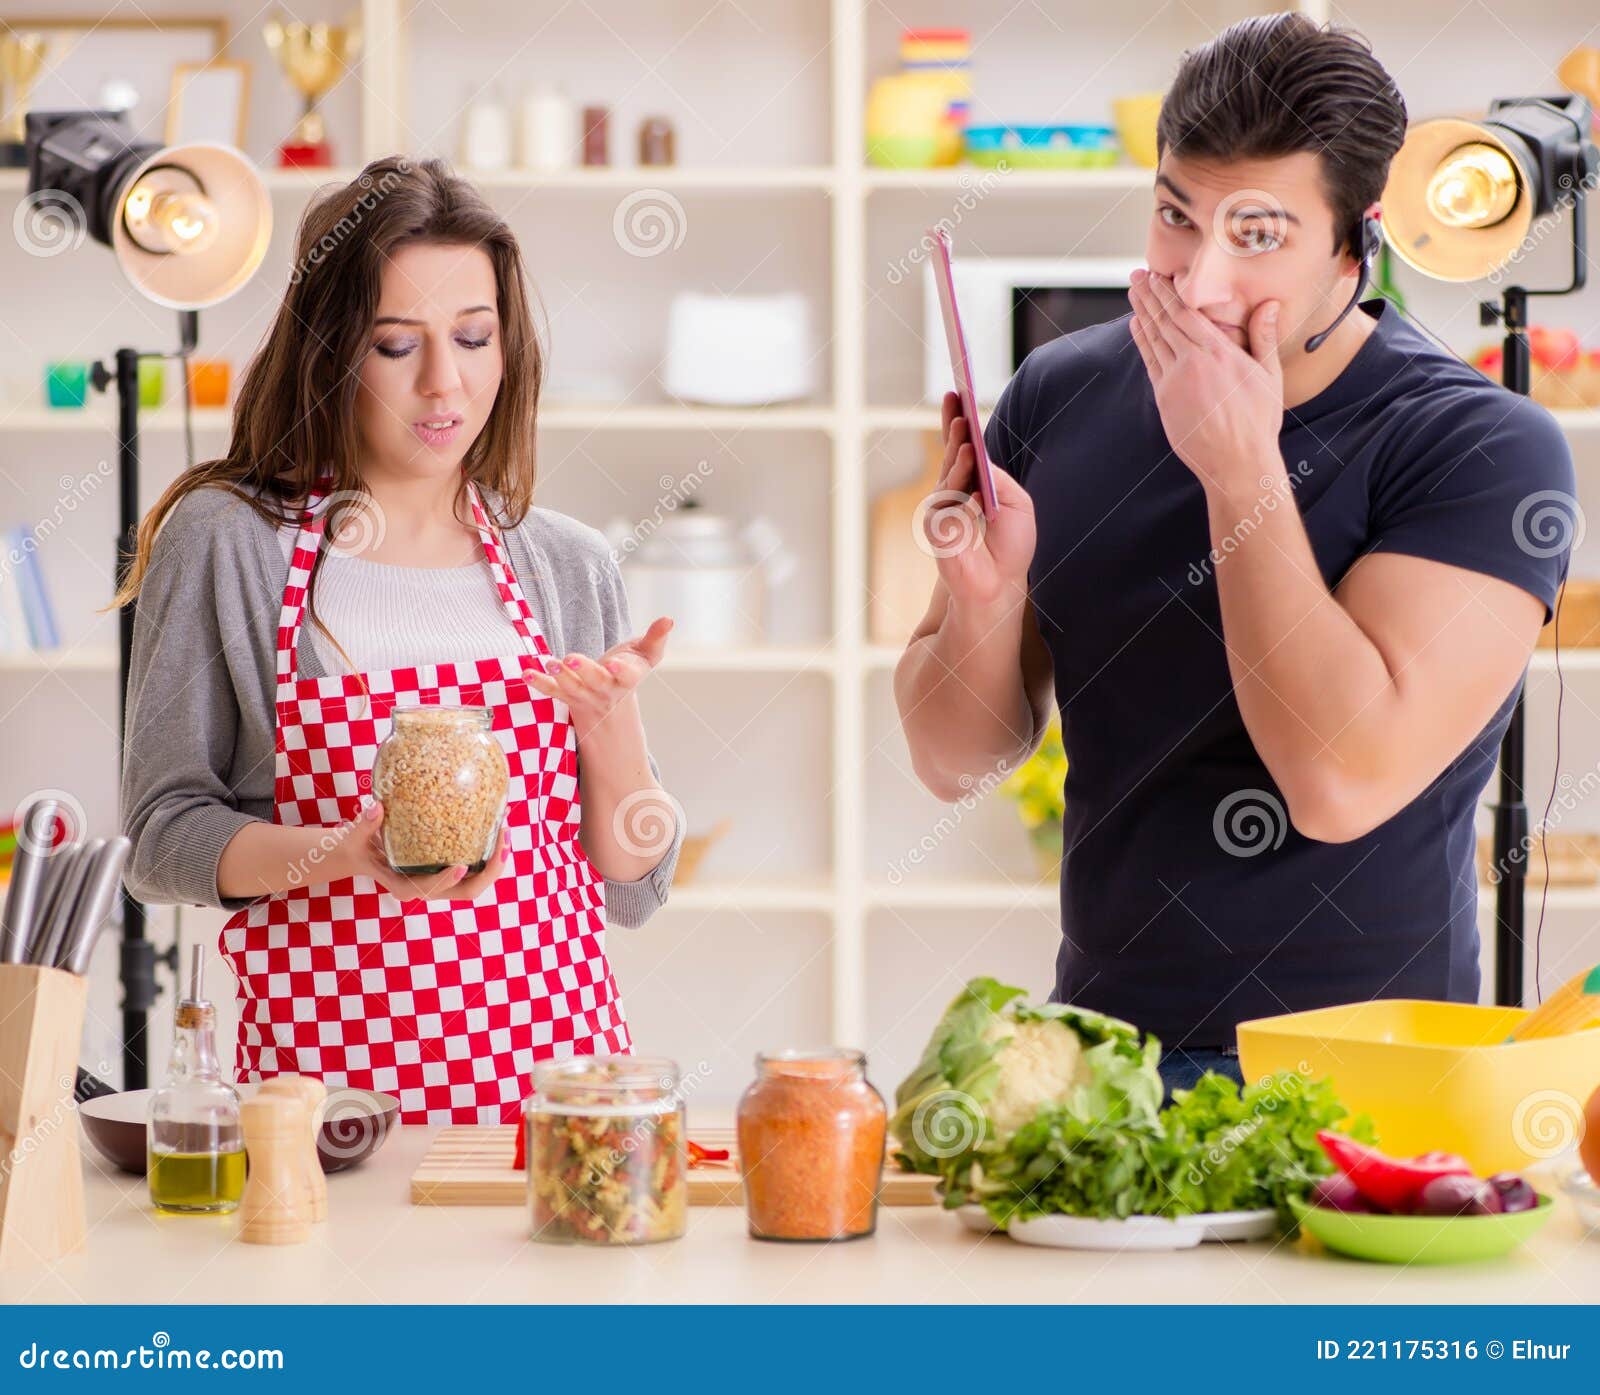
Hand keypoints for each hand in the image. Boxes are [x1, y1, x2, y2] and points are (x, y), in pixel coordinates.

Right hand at [330, 800, 508, 902]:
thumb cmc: (358, 847)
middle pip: (466, 892)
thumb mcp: (355, 838)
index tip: (462, 864)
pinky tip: (498, 826)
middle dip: (489, 871)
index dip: (447, 880)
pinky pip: (475, 868)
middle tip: (503, 842)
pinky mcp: (447, 872)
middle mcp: (427, 889)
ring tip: (506, 831)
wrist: (360, 854)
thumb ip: (365, 824)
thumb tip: (377, 807)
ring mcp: (441, 882)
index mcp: (404, 886)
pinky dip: (488, 852)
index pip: (430, 890)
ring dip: (495, 862)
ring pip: (477, 883)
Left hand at [524, 617, 671, 739]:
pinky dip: (539, 683)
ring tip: (549, 662)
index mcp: (628, 679)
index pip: (628, 677)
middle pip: (597, 682)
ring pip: (573, 689)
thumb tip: (669, 619)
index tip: (614, 664)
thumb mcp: (646, 656)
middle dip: (585, 671)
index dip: (622, 671)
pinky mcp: (567, 696)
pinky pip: (552, 691)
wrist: (611, 706)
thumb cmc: (629, 672)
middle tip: (571, 659)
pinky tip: (526, 673)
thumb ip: (656, 638)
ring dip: (560, 676)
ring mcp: (585, 695)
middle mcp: (606, 690)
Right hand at [928, 391, 1036, 610]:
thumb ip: (996, 477)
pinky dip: (961, 481)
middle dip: (952, 427)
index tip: (955, 395)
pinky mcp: (937, 527)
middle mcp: (954, 493)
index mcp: (973, 485)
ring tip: (965, 429)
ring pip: (949, 473)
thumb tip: (978, 453)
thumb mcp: (1016, 503)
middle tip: (955, 403)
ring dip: (957, 451)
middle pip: (952, 453)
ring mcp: (942, 509)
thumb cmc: (1010, 547)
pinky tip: (971, 469)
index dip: (956, 421)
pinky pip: (948, 498)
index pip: (962, 447)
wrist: (1000, 585)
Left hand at [1128, 269, 1283, 495]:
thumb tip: (1269, 304)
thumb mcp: (1269, 376)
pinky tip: (1136, 325)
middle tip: (1137, 275)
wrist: (1236, 462)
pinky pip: (1150, 362)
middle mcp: (1193, 363)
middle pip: (1165, 320)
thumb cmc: (1258, 421)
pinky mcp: (1164, 399)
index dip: (1169, 292)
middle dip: (1150, 295)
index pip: (1187, 313)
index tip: (1158, 275)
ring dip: (1142, 312)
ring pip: (1154, 338)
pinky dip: (1142, 341)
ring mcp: (1174, 381)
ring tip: (1133, 292)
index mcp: (1219, 353)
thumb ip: (1264, 337)